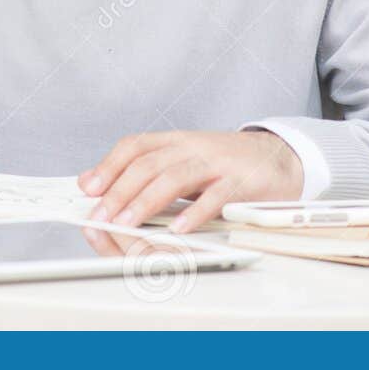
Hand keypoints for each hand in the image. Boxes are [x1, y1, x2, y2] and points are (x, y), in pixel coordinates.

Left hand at [78, 129, 303, 233]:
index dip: (109, 165)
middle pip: (149, 163)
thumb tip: (97, 183)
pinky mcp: (241, 181)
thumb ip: (147, 170)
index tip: (89, 188)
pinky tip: (179, 229)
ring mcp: (217, 163)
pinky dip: (195, 213)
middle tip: (101, 214)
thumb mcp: (184, 159)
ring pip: (175, 177)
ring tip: (128, 223)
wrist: (279, 156)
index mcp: (176, 141)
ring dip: (147, 201)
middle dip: (121, 190)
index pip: (135, 146)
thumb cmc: (226, 163)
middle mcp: (193, 147)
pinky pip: (215, 196)